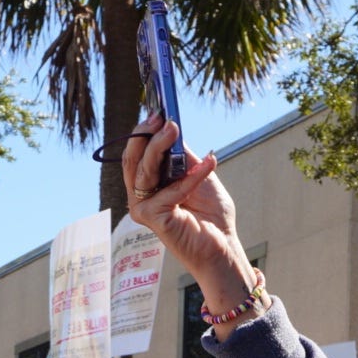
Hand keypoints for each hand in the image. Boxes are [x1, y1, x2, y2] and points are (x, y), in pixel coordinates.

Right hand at [122, 116, 259, 334]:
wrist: (223, 246)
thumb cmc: (211, 215)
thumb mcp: (200, 175)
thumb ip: (184, 156)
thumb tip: (172, 128)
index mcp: (149, 185)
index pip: (137, 154)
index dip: (144, 132)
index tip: (158, 112)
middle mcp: (141, 197)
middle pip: (134, 160)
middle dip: (146, 135)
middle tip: (162, 118)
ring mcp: (144, 209)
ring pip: (144, 171)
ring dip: (159, 147)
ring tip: (173, 129)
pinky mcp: (153, 219)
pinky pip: (169, 190)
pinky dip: (189, 177)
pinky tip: (209, 164)